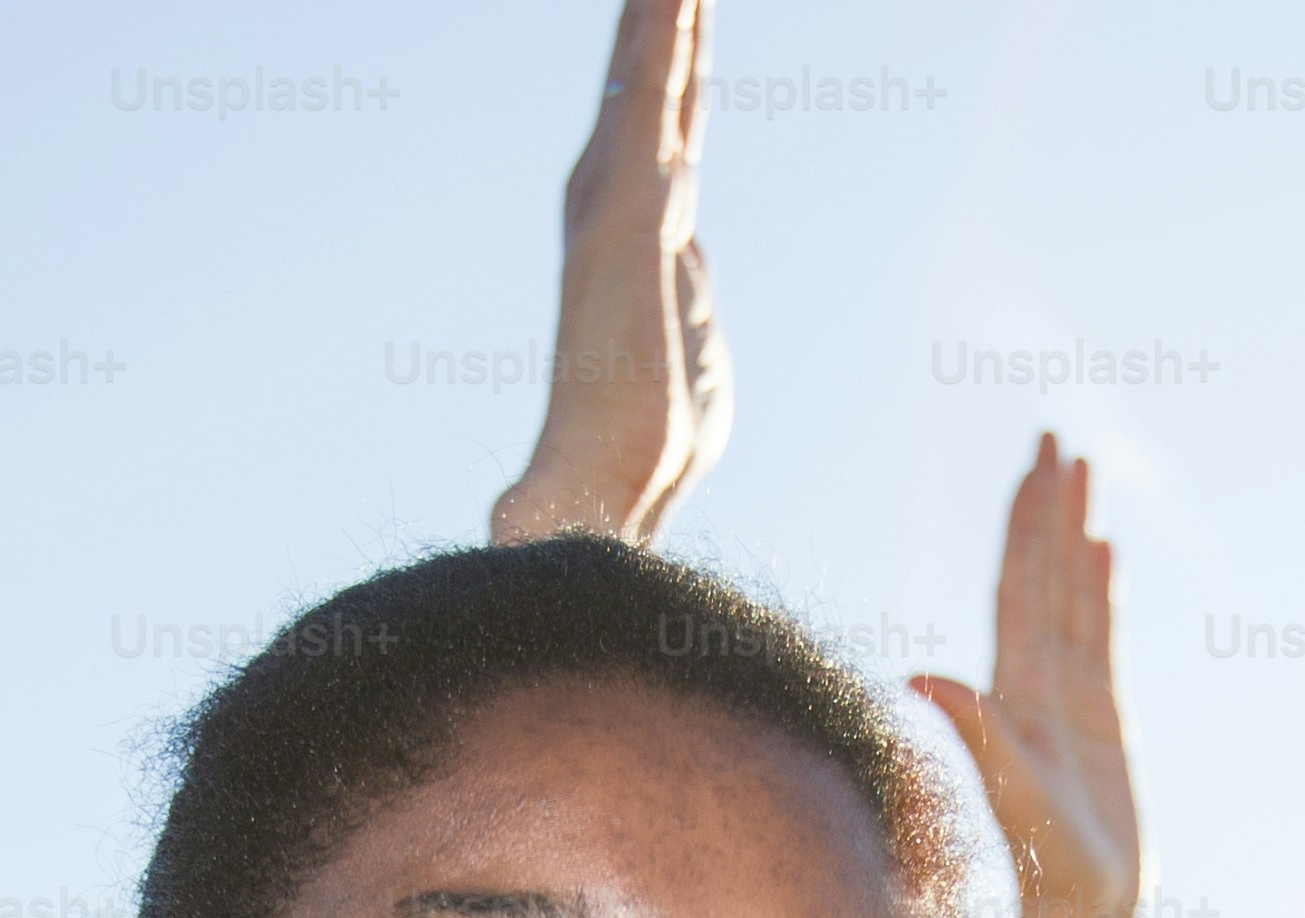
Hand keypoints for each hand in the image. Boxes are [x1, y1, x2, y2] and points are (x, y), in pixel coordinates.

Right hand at [490, 0, 730, 546]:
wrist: (611, 484)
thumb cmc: (649, 455)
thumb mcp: (692, 362)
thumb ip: (690, 303)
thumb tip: (689, 274)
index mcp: (632, 235)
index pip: (658, 132)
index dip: (667, 71)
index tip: (679, 12)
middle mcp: (615, 203)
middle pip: (649, 88)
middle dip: (659, 21)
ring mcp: (620, 198)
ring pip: (650, 78)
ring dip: (661, 14)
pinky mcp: (634, 202)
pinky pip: (652, 97)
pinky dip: (658, 39)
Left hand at [911, 437, 1146, 917]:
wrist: (1078, 916)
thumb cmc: (1046, 867)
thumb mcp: (1009, 794)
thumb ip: (975, 733)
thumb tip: (918, 677)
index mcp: (1016, 687)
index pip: (1020, 585)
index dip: (1027, 522)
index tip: (1037, 460)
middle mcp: (1036, 684)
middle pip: (1042, 576)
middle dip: (1046, 507)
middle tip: (1054, 436)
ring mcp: (1067, 699)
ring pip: (1070, 597)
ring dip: (1073, 536)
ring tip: (1081, 474)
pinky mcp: (1098, 722)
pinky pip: (1098, 636)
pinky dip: (1100, 589)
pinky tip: (1103, 552)